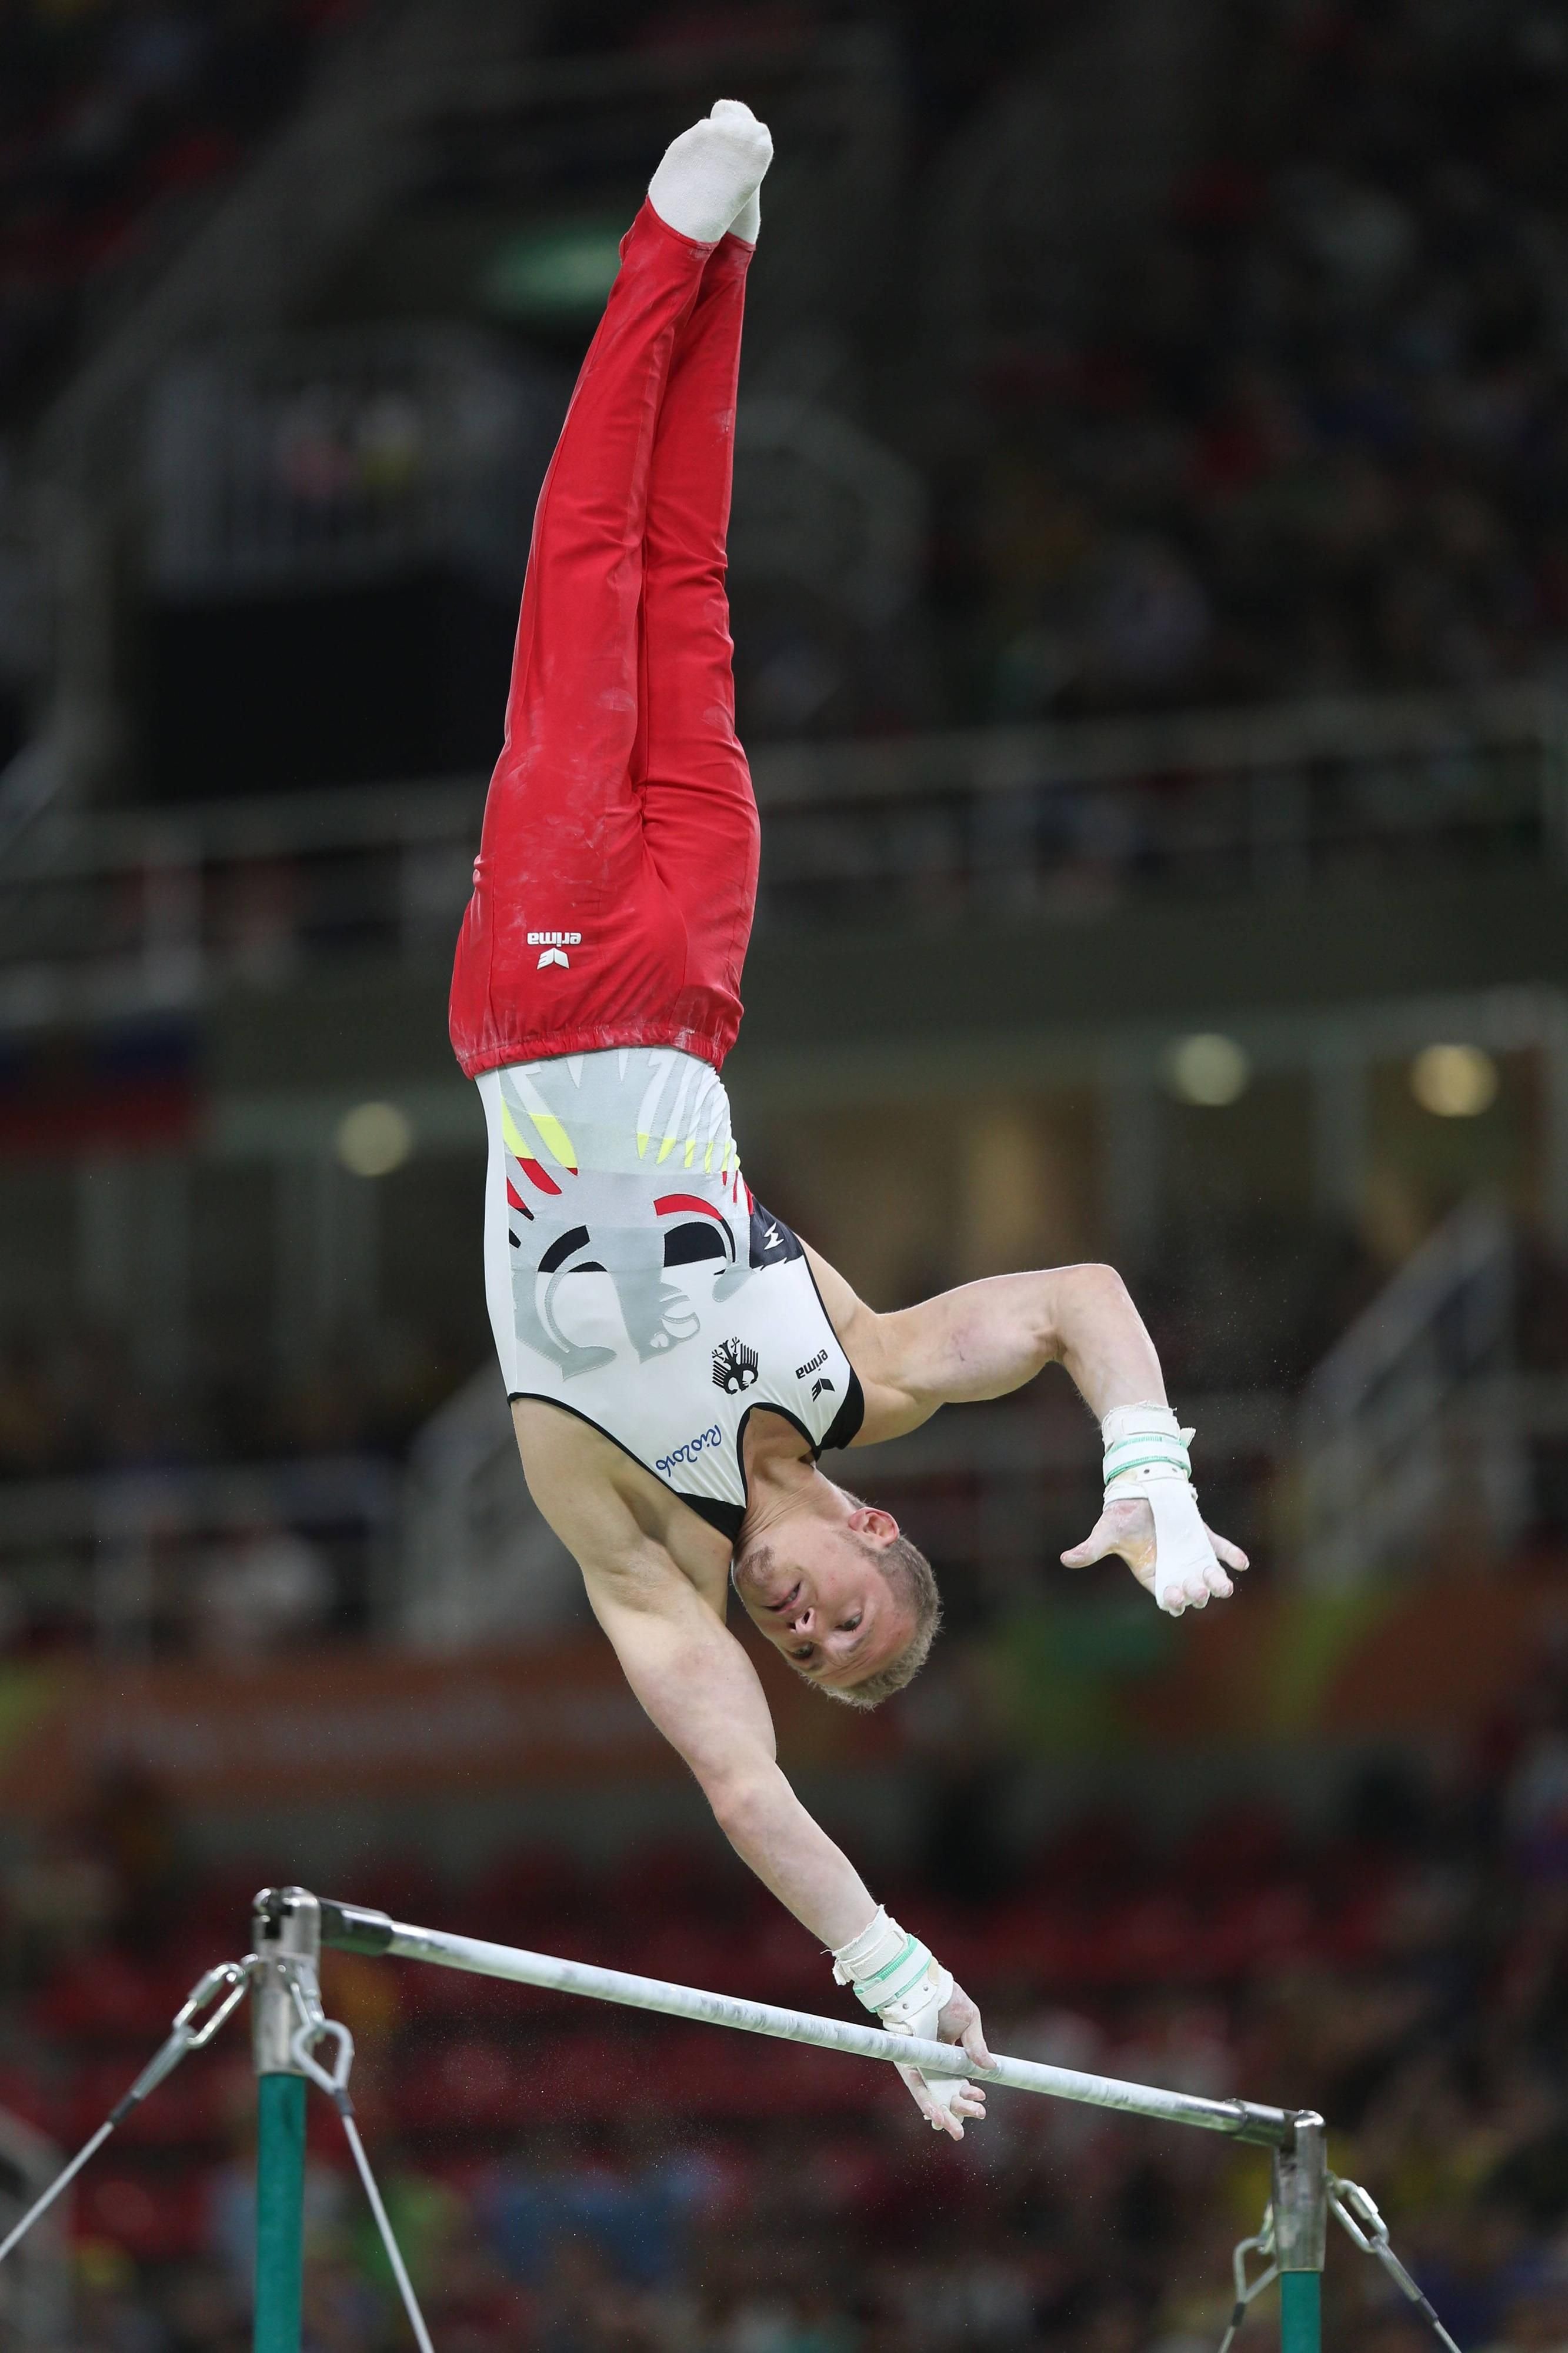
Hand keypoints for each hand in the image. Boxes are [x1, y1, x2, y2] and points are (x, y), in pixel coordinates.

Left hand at [892, 1980, 994, 2140]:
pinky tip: (936, 2117)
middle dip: (962, 2111)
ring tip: (957, 2131)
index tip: (981, 2100)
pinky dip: (926, 2103)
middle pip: (948, 2095)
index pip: (960, 2083)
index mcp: (950, 2057)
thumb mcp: (970, 2022)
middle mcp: (934, 2065)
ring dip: (945, 2115)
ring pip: (933, 2097)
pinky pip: (916, 2088)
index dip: (970, 2095)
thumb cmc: (947, 1999)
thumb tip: (990, 2068)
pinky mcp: (907, 2064)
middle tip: (977, 2117)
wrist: (926, 1985)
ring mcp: (921, 2066)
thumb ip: (977, 2045)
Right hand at [1061, 1496, 1246, 1613]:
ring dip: (1218, 1581)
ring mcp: (1191, 1553)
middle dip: (1197, 1593)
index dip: (1174, 1599)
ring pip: (1209, 1574)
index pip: (1167, 1595)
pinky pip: (1221, 1549)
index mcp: (1154, 1573)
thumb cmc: (1121, 1515)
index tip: (1176, 1596)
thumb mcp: (1106, 1533)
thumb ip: (1090, 1549)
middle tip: (1198, 1589)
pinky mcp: (1203, 1536)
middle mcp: (1176, 1567)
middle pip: (1191, 1589)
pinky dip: (1232, 1555)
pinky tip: (1241, 1563)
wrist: (1138, 1487)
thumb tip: (1066, 1559)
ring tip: (1224, 1584)